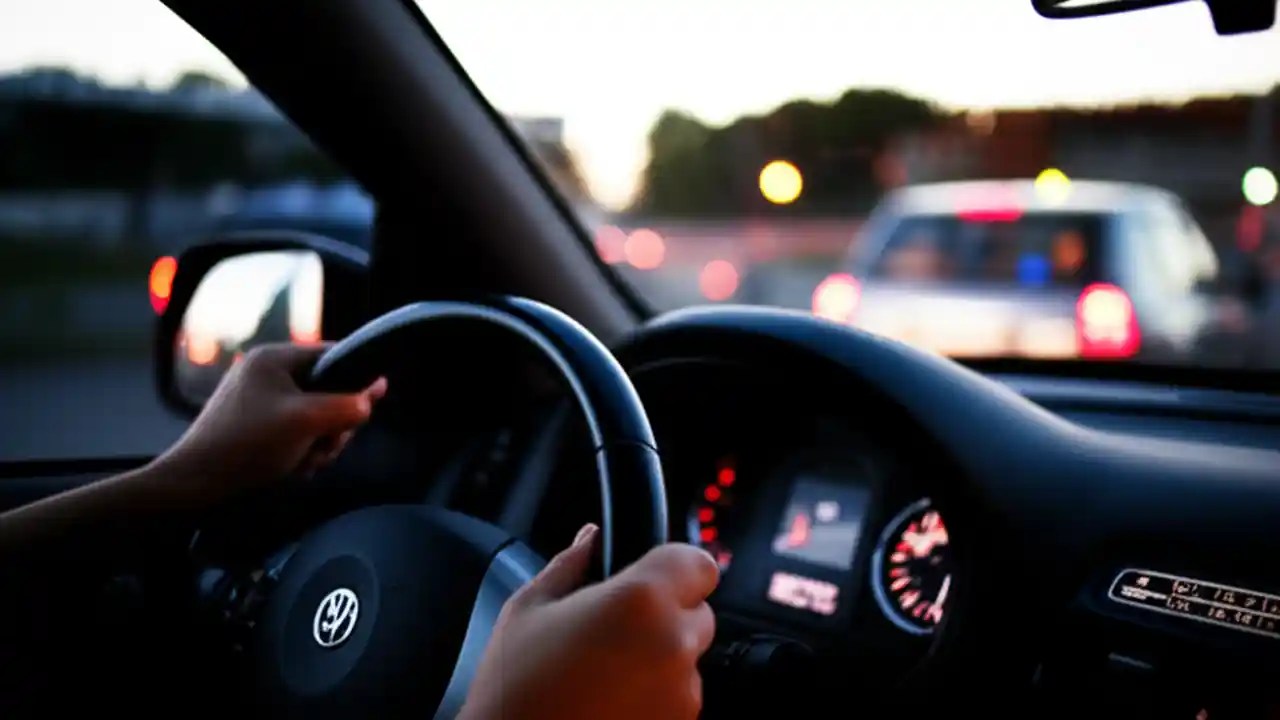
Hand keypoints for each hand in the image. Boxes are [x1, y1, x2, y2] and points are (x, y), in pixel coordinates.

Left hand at [152, 343, 386, 506]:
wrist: (195, 485)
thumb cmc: (247, 445)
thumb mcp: (307, 422)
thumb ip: (348, 406)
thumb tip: (374, 394)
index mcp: (273, 358)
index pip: (333, 356)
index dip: (355, 381)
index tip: (362, 410)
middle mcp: (267, 374)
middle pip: (328, 391)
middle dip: (333, 424)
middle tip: (323, 446)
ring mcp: (260, 401)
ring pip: (315, 416)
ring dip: (318, 442)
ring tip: (303, 461)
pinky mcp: (256, 426)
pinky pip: (296, 431)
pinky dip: (301, 450)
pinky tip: (292, 466)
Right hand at [460, 525, 718, 719]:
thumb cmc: (512, 688)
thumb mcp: (528, 609)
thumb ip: (570, 564)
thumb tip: (590, 538)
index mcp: (641, 600)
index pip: (699, 564)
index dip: (676, 568)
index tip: (652, 578)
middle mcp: (673, 644)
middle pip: (698, 614)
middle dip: (666, 617)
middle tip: (614, 632)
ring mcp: (682, 694)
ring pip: (688, 660)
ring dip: (661, 661)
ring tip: (606, 674)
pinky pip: (678, 700)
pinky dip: (656, 698)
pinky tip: (611, 701)